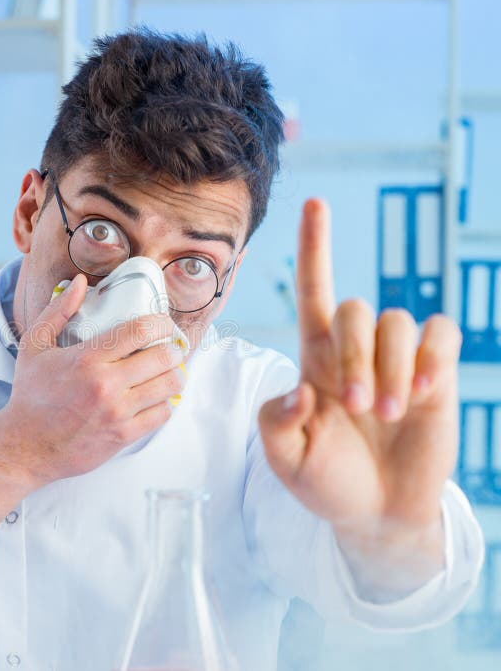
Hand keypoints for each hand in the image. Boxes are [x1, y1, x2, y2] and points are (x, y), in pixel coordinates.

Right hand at [0, 274, 185, 487]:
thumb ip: (57, 311)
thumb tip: (80, 283)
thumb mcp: (34, 346)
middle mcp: (106, 384)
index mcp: (87, 358)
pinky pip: (163, 413)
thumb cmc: (30, 395)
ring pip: (170, 385)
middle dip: (172, 348)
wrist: (26, 447)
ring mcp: (117, 412)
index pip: (141, 330)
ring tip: (166, 371)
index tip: (162, 323)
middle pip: (165, 356)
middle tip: (168, 348)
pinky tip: (154, 397)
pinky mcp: (124, 435)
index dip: (161, 322)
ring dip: (173, 375)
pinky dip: (164, 403)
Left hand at [258, 199, 460, 593]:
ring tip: (389, 413)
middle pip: (355, 307)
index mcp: (315, 359)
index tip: (315, 202)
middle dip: (355, 354)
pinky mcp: (437, 372)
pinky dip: (431, 358)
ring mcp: (399, 359)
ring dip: (392, 367)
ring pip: (398, 320)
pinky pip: (440, 333)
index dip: (315, 248)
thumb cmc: (327, 482)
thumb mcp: (286, 460)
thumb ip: (276, 423)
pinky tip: (422, 396)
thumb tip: (302, 391)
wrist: (377, 513)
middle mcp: (356, 349)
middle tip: (358, 407)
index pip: (314, 292)